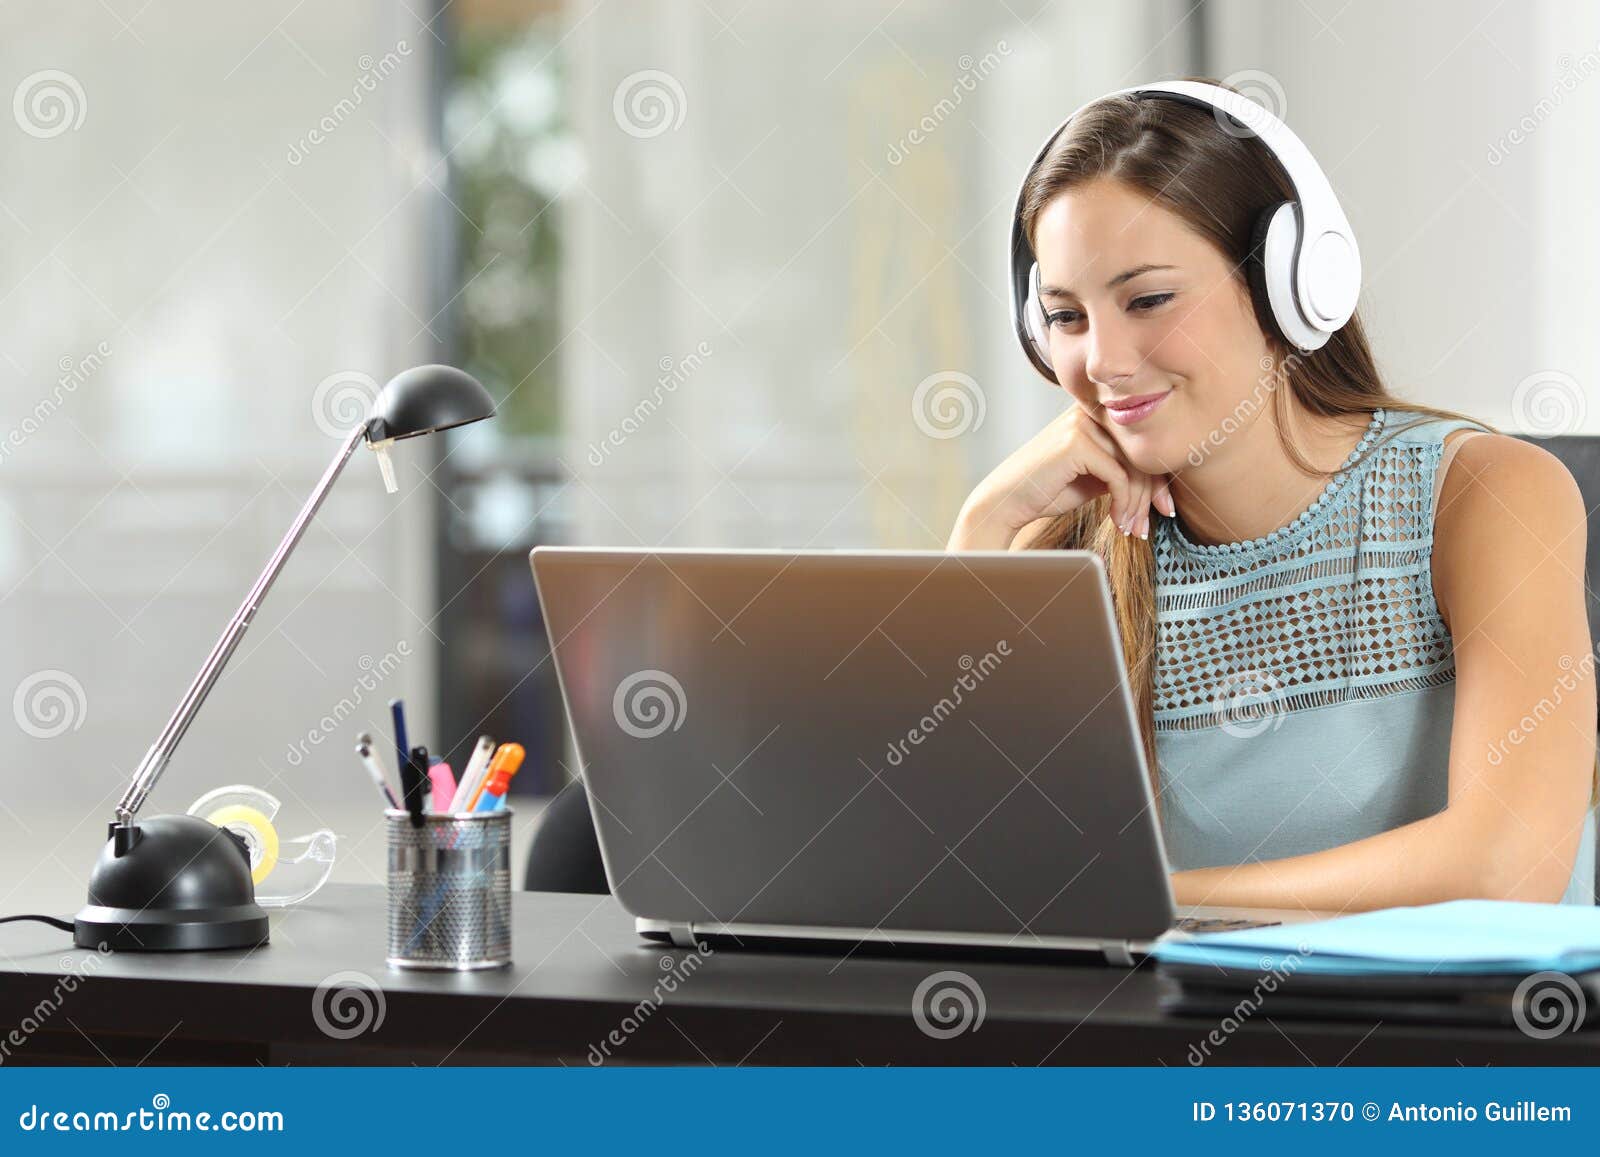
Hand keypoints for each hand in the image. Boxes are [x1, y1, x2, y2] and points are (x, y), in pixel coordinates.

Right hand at [948, 402, 1174, 549]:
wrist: (1006, 502)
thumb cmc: (1046, 490)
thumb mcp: (1094, 477)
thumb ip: (1121, 468)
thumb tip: (1162, 483)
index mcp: (1095, 414)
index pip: (1142, 442)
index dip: (1158, 477)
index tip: (1164, 508)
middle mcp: (1089, 412)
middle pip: (1143, 452)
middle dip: (1151, 494)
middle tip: (1150, 524)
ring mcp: (1082, 424)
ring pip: (1135, 466)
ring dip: (1137, 504)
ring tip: (1131, 529)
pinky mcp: (1077, 443)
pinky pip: (1119, 476)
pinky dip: (1124, 504)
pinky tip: (1117, 521)